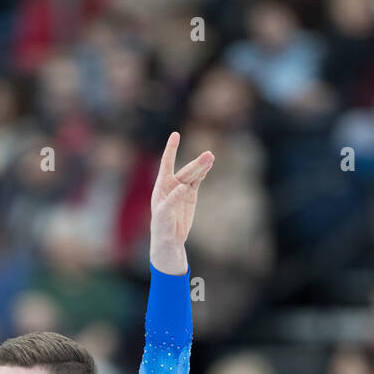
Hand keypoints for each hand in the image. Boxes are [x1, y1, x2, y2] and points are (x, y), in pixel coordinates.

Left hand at [150, 132, 214, 274]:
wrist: (169, 239)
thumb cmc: (162, 226)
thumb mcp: (165, 214)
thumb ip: (172, 200)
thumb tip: (182, 187)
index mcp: (161, 186)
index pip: (166, 163)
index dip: (171, 149)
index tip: (175, 134)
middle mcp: (171, 184)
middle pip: (186, 170)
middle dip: (197, 163)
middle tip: (209, 155)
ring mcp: (182, 188)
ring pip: (193, 174)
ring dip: (202, 166)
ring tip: (211, 156)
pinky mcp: (190, 195)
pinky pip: (197, 181)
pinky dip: (203, 173)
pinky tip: (209, 165)